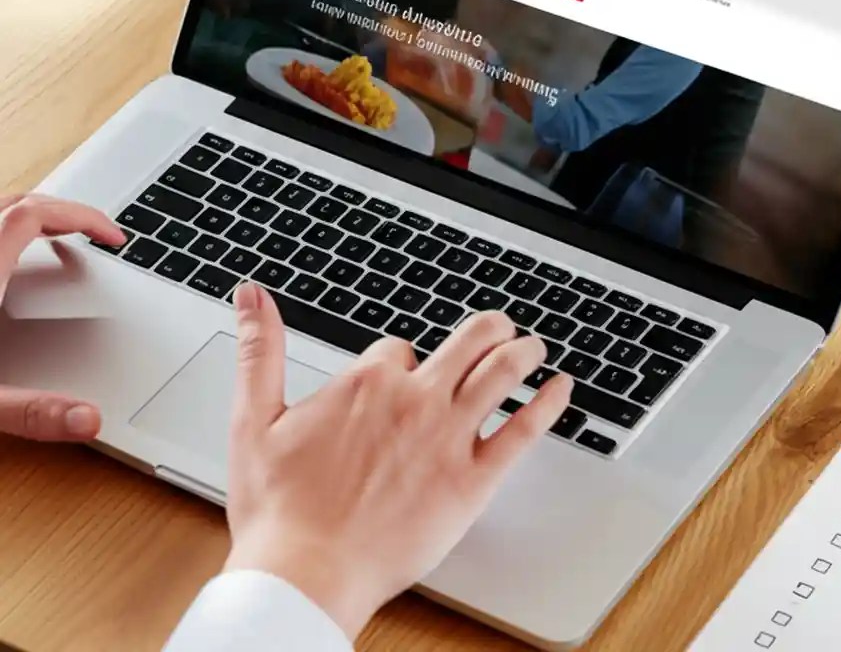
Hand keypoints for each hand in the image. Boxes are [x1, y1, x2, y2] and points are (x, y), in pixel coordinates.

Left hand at [0, 194, 125, 441]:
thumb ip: (32, 413)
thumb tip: (90, 420)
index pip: (36, 214)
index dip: (82, 216)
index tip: (113, 237)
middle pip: (15, 202)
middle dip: (62, 212)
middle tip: (92, 234)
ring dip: (27, 219)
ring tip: (54, 241)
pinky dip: (1, 236)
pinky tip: (8, 270)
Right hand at [224, 283, 572, 638]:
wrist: (306, 572)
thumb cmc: (279, 510)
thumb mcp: (254, 420)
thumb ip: (259, 352)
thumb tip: (251, 297)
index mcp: (367, 384)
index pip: (399, 350)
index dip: (399, 364)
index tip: (398, 380)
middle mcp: (414, 401)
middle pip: (467, 343)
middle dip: (488, 330)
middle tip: (501, 328)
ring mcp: (448, 438)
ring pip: (500, 373)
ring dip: (523, 351)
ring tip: (533, 347)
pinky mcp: (472, 480)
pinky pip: (523, 431)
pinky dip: (548, 403)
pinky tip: (561, 388)